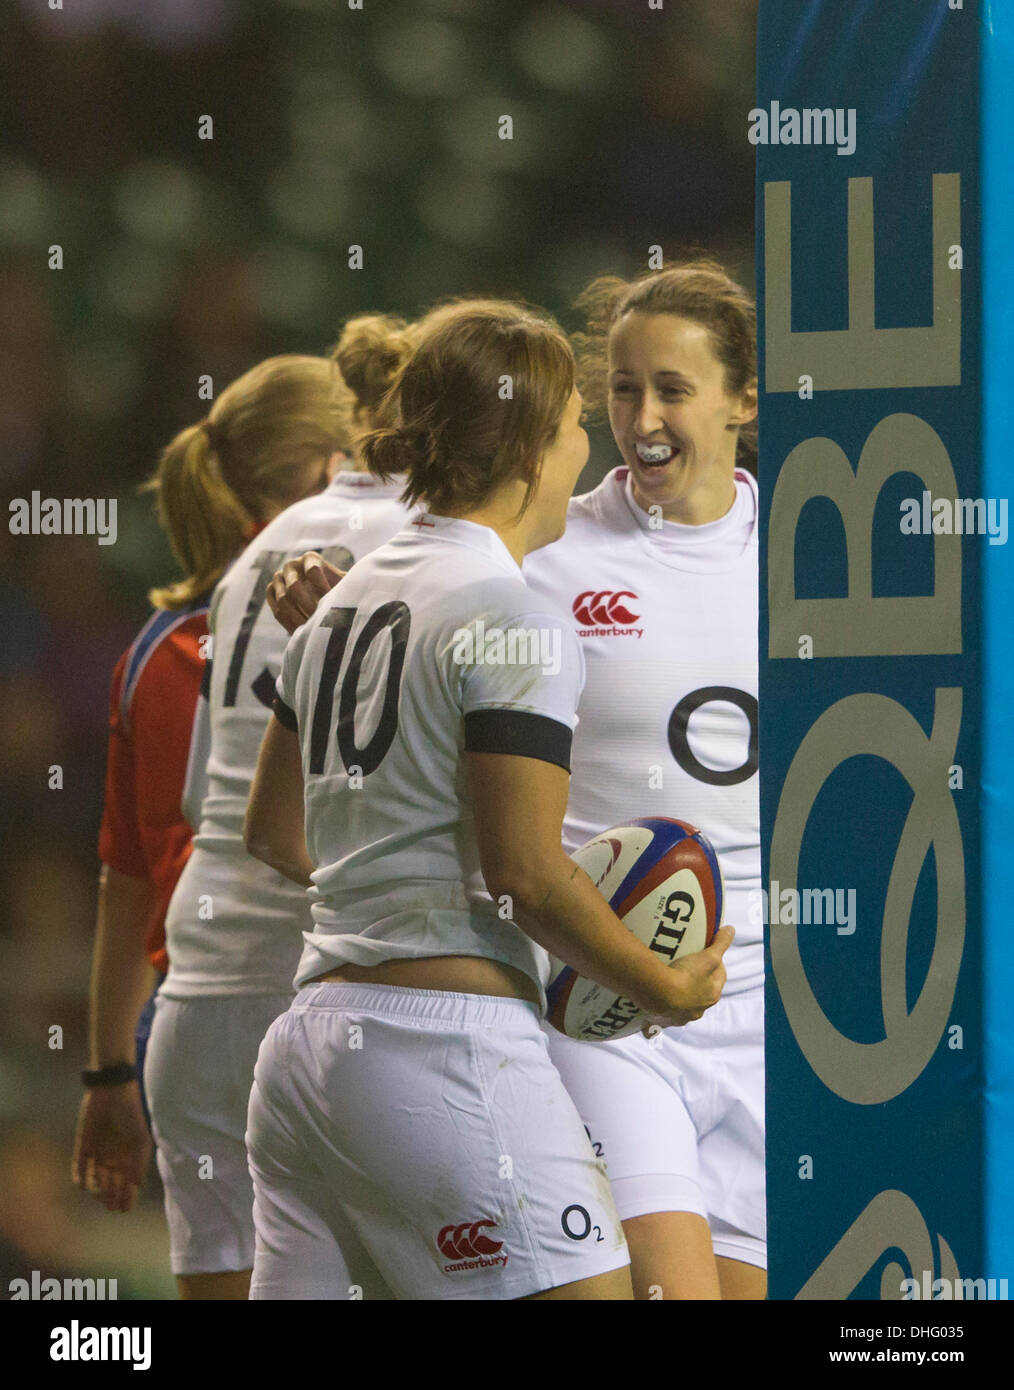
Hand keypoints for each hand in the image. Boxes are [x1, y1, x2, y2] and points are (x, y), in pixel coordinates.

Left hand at [71, 1085, 152, 1213]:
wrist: (113, 1090)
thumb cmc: (132, 1113)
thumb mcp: (141, 1138)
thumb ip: (140, 1163)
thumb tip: (138, 1186)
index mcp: (131, 1158)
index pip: (128, 1185)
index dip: (127, 1198)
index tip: (125, 1208)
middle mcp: (115, 1158)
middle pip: (112, 1187)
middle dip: (112, 1198)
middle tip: (111, 1205)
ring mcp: (99, 1153)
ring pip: (96, 1181)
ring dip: (98, 1190)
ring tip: (101, 1191)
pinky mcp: (84, 1146)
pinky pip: (79, 1168)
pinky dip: (80, 1178)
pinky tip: (83, 1184)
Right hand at [266, 551, 344, 633]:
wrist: (323, 595)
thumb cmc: (340, 589)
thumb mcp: (345, 584)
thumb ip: (347, 586)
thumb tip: (355, 595)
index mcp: (310, 558)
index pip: (313, 571)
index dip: (323, 589)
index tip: (332, 604)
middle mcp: (291, 566)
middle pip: (294, 587)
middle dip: (309, 608)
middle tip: (321, 623)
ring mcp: (278, 578)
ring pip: (283, 601)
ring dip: (299, 619)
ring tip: (313, 631)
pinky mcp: (271, 592)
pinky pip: (277, 611)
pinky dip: (290, 625)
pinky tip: (303, 633)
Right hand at [642, 924, 733, 1030]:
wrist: (660, 994)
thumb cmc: (686, 976)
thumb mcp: (708, 957)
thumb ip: (721, 943)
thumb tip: (731, 930)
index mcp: (711, 995)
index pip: (719, 977)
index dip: (716, 964)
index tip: (708, 953)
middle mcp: (698, 1009)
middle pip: (701, 993)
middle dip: (697, 982)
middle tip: (687, 967)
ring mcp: (680, 1017)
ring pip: (683, 1007)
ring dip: (680, 998)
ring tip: (668, 984)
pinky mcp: (663, 1021)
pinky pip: (661, 1020)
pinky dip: (658, 1018)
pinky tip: (651, 1016)